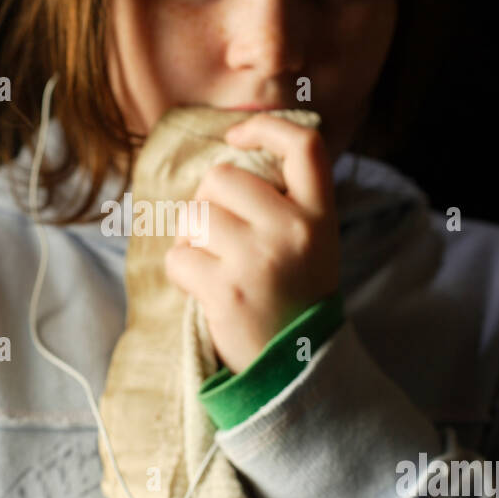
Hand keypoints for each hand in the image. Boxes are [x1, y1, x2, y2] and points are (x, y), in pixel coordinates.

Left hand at [164, 114, 338, 374]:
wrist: (298, 371)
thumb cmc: (294, 299)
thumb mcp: (312, 244)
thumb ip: (285, 202)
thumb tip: (230, 153)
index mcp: (320, 216)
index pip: (305, 146)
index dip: (265, 127)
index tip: (237, 137)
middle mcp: (294, 231)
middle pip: (222, 177)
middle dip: (208, 202)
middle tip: (222, 238)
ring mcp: (259, 260)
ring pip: (193, 215)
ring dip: (191, 238)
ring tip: (214, 265)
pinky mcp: (226, 290)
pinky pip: (177, 256)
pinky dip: (181, 271)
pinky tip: (204, 289)